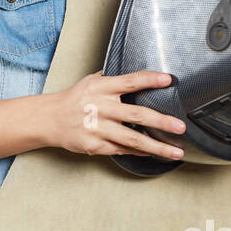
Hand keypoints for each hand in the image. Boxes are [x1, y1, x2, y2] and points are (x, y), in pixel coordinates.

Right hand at [46, 70, 187, 160]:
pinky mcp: (94, 145)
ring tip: (175, 151)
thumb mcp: (92, 81)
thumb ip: (114, 80)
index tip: (168, 80)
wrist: (50, 119)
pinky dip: (139, 152)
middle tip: (180, 127)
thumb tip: (142, 77)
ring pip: (132, 140)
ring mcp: (97, 128)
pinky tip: (152, 153)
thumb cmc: (75, 99)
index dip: (149, 80)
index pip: (129, 81)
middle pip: (135, 115)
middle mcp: (100, 107)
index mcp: (101, 87)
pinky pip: (122, 150)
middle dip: (161, 122)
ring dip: (156, 147)